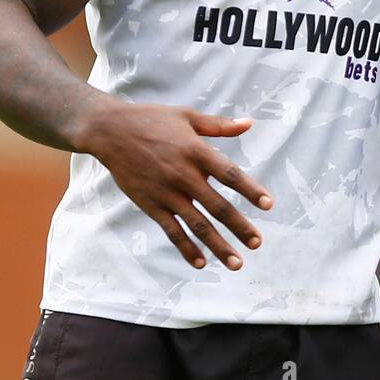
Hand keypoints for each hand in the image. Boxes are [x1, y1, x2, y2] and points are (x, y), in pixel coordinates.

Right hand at [76, 100, 272, 270]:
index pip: (230, 174)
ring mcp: (167, 193)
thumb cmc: (151, 119)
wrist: (110, 131)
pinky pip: (172, 230)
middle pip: (218, 207)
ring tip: (236, 263)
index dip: (250, 190)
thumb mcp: (187, 116)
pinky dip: (186, 248)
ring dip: (218, 246)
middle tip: (257, 243)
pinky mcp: (151, 204)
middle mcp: (184, 175)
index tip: (268, 205)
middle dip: (240, 227)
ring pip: (197, 225)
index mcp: (196, 151)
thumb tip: (249, 123)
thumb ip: (219, 125)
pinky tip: (200, 262)